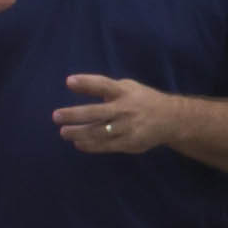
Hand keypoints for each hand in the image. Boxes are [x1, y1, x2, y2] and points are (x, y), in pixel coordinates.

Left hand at [56, 73, 190, 157]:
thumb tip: (79, 85)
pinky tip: (78, 143)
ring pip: (98, 132)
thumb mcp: (128, 87)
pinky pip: (106, 146)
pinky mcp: (129, 143)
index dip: (86, 83)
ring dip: (79, 133)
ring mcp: (127, 128)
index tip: (69, 81)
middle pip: (96, 113)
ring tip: (64, 132)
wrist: (171, 120)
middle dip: (74, 115)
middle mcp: (125, 109)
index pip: (103, 85)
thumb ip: (107, 88)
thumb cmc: (143, 100)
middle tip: (56, 116)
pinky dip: (90, 145)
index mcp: (125, 92)